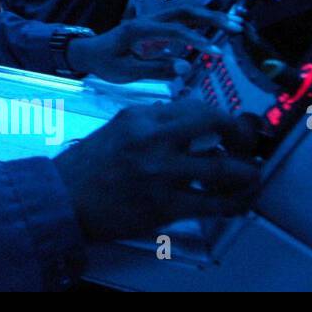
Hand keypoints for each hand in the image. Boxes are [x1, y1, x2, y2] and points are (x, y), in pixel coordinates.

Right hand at [53, 99, 261, 241]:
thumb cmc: (83, 167)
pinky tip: (240, 202)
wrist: (61, 199)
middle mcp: (154, 139)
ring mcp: (162, 173)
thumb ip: (149, 124)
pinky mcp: (166, 205)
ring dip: (247, 174)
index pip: (195, 106)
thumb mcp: (115, 130)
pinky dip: (237, 203)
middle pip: (216, 123)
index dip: (219, 118)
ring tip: (250, 177)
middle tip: (246, 146)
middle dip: (241, 135)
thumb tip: (181, 124)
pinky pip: (216, 205)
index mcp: (140, 117)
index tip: (227, 128)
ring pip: (226, 169)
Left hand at [65, 7, 240, 83]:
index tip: (216, 52)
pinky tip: (216, 30)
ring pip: (184, 14)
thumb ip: (155, 69)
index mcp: (138, 30)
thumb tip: (185, 67)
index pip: (174, 30)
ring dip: (208, 17)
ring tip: (233, 25)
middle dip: (211, 17)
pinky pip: (180, 22)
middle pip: (184, 12)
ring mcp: (152, 22)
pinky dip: (200, 24)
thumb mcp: (126, 71)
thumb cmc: (105, 62)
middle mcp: (147, 21)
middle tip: (235, 26)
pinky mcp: (156, 28)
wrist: (88, 52)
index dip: (196, 40)